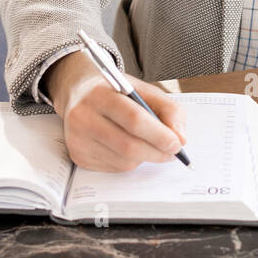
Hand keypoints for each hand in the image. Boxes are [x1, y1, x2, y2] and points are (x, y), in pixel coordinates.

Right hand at [45, 50, 188, 171]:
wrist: (78, 92)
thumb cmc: (115, 92)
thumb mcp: (142, 89)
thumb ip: (168, 109)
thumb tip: (180, 139)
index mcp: (100, 93)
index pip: (134, 119)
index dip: (159, 135)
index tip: (177, 143)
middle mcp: (83, 117)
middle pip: (128, 146)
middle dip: (157, 152)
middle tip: (172, 152)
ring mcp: (77, 139)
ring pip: (124, 161)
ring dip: (144, 157)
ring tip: (148, 143)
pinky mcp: (78, 156)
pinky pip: (114, 168)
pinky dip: (129, 162)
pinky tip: (127, 146)